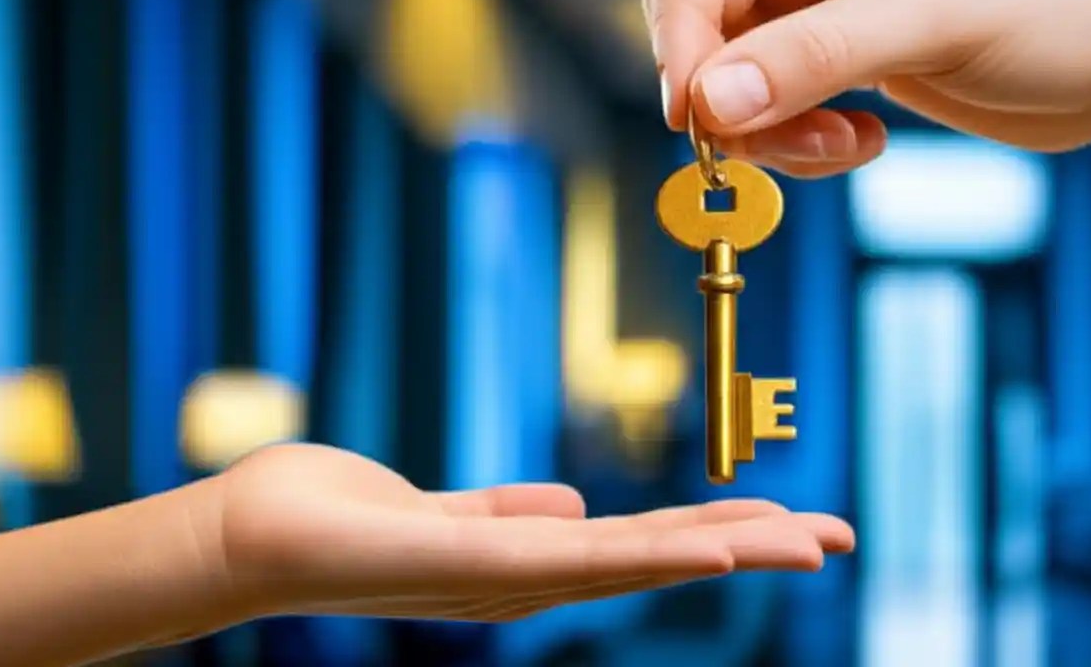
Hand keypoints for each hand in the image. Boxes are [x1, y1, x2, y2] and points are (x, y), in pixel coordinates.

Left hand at [214, 444, 853, 622]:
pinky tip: (713, 549)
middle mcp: (529, 585)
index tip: (787, 524)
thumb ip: (508, 511)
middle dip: (750, 550)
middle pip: (656, 562)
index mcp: (526, 564)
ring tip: (805, 542)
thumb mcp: (441, 510)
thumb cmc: (335, 518)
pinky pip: (581, 561)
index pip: (639, 549)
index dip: (718, 540)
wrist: (253, 536)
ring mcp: (510, 582)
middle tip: (837, 537)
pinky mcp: (481, 566)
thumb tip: (576, 506)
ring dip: (727, 554)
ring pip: (638, 565)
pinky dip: (654, 557)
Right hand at [645, 0, 1090, 177]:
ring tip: (835, 145)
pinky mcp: (839, 51)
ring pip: (734, 64)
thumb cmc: (1064, 0)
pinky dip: (795, 136)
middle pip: (706, 7)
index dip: (681, 14)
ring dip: (763, 124)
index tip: (689, 97)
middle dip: (722, 84)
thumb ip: (814, 56)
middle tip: (749, 139)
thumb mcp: (932, 19)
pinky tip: (858, 140)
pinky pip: (774, 99)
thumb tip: (711, 102)